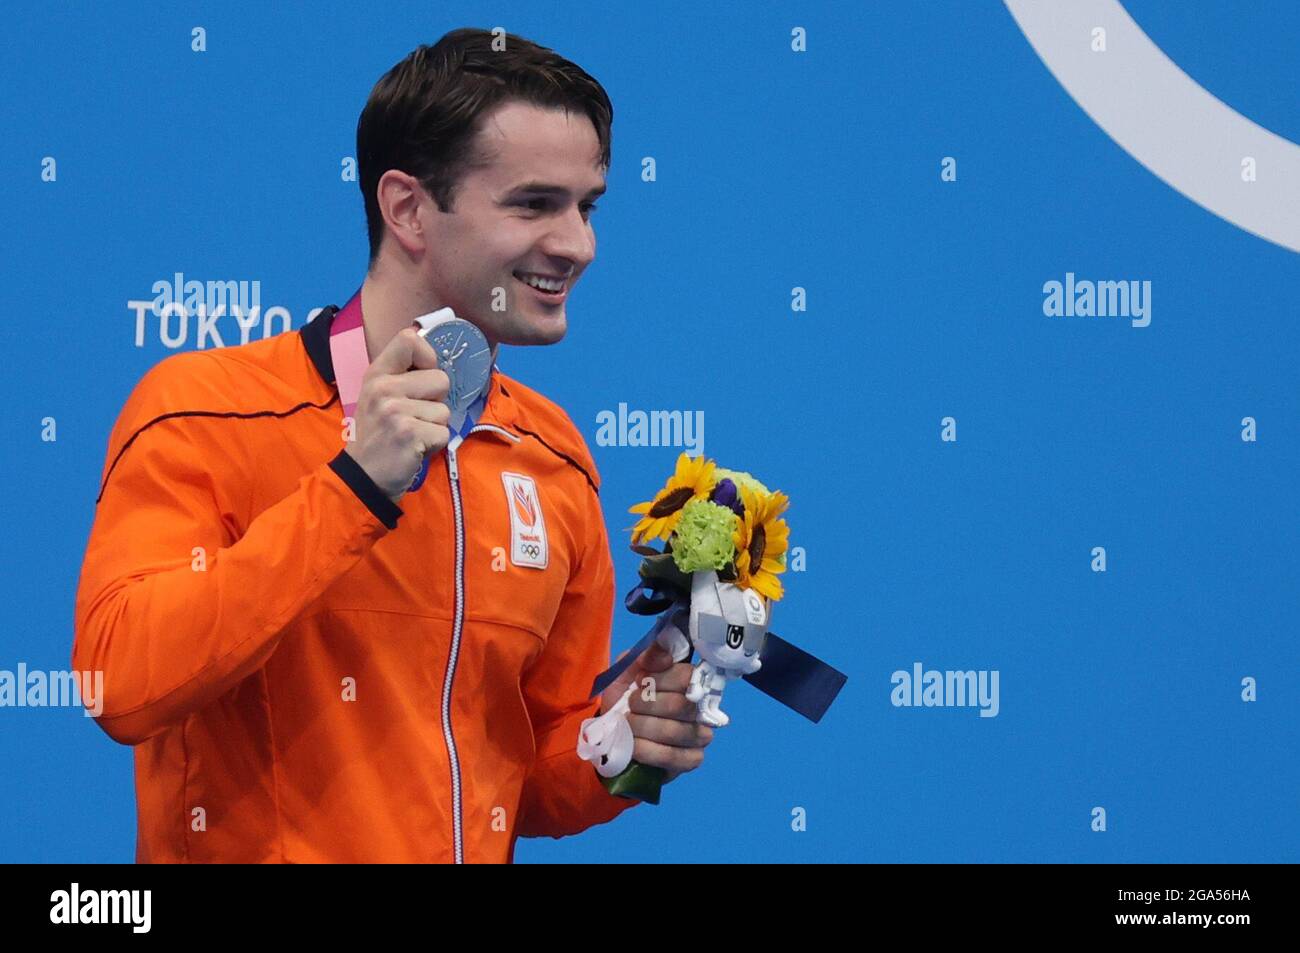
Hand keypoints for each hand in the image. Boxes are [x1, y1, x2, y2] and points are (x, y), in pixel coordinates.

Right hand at [344, 327, 451, 501]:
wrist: (363, 476)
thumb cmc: (377, 435)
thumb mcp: (378, 396)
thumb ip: (401, 375)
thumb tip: (434, 357)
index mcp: (376, 374)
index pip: (409, 340)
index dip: (428, 356)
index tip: (423, 375)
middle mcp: (384, 388)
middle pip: (441, 379)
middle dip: (436, 401)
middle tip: (414, 417)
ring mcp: (396, 411)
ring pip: (445, 410)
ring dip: (434, 426)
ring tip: (412, 434)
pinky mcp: (410, 434)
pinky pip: (444, 433)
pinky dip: (435, 444)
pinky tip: (414, 448)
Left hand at [599, 643, 713, 783]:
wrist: (612, 737)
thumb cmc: (623, 701)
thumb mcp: (624, 673)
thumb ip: (642, 656)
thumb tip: (664, 652)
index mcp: (687, 681)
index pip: (686, 676)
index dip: (658, 680)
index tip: (638, 683)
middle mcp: (700, 706)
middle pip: (679, 705)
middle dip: (645, 706)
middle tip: (629, 707)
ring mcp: (700, 735)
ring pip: (675, 731)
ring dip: (642, 729)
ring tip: (627, 727)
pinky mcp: (692, 759)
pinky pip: (674, 757)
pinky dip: (648, 752)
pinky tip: (635, 748)